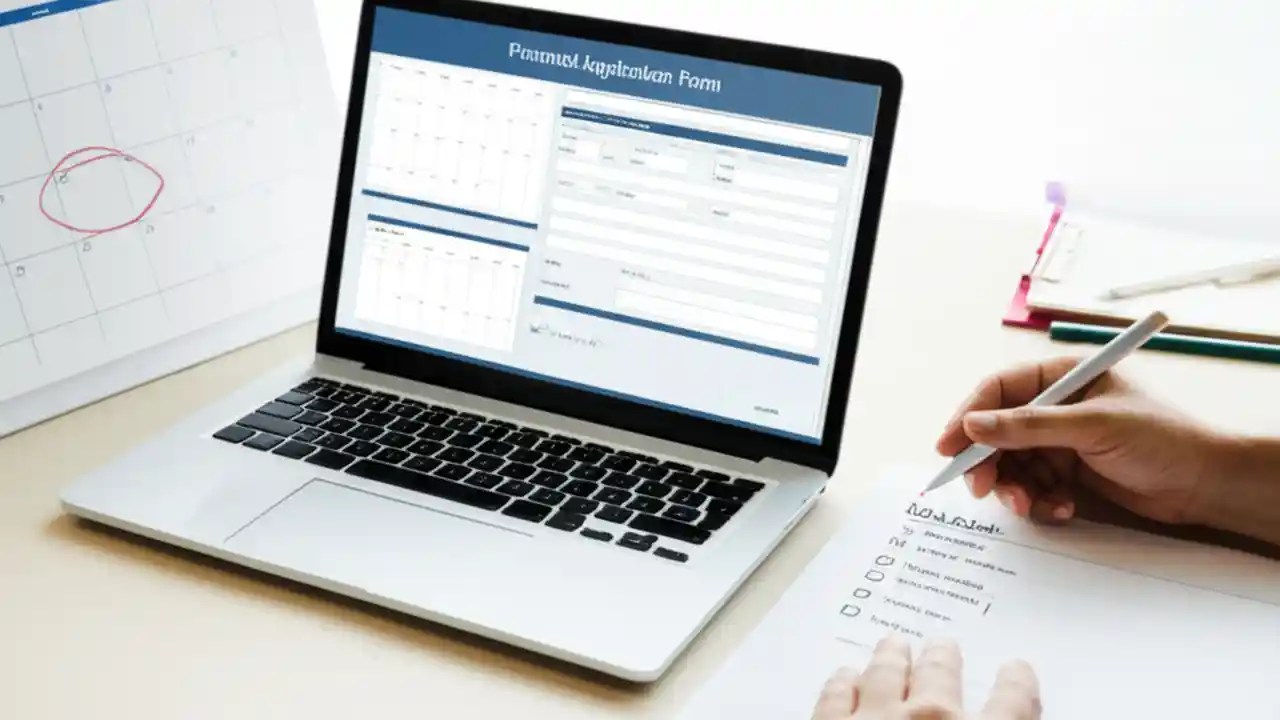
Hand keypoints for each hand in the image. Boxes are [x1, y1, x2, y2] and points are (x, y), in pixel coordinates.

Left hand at [811, 635, 1038, 719]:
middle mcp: (931, 719)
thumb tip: (1012, 713)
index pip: (1011, 705)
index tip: (1016, 671)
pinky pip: (835, 700)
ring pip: (885, 674)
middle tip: (942, 644)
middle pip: (940, 677)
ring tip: (894, 644)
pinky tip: (844, 677)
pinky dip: (840, 685)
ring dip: (890, 657)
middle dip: (941, 658)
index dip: (1015, 686)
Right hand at [935, 357, 1231, 524]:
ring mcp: (1062, 440)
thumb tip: (971, 425)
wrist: (1206, 485)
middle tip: (981, 488)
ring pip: (1012, 464)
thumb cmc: (1162, 439)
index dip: (968, 417)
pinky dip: (1040, 501)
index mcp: (1062, 376)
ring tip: (1029, 505)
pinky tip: (1062, 508)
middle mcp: (1057, 405)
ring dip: (1014, 487)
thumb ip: (1028, 426)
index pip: (999, 390)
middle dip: (988, 462)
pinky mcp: (1069, 471)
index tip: (947, 446)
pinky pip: (1033, 486)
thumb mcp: (1092, 427)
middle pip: (997, 431)